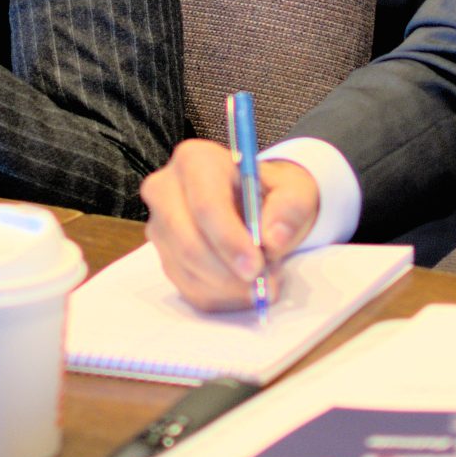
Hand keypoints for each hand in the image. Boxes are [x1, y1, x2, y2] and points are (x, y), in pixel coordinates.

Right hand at [140, 141, 321, 312]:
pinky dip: (221, 296)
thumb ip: (289, 209)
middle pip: (188, 242)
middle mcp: (166, 189)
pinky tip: (244, 287)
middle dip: (228, 272)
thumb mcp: (295, 190)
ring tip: (263, 278)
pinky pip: (188, 288)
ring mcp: (160, 226)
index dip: (230, 240)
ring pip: (188, 270)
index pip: (206, 205)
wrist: (256, 204)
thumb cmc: (271, 192)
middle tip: (264, 284)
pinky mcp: (164, 256)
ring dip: (229, 286)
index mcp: (195, 160)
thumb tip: (273, 239)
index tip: (256, 266)